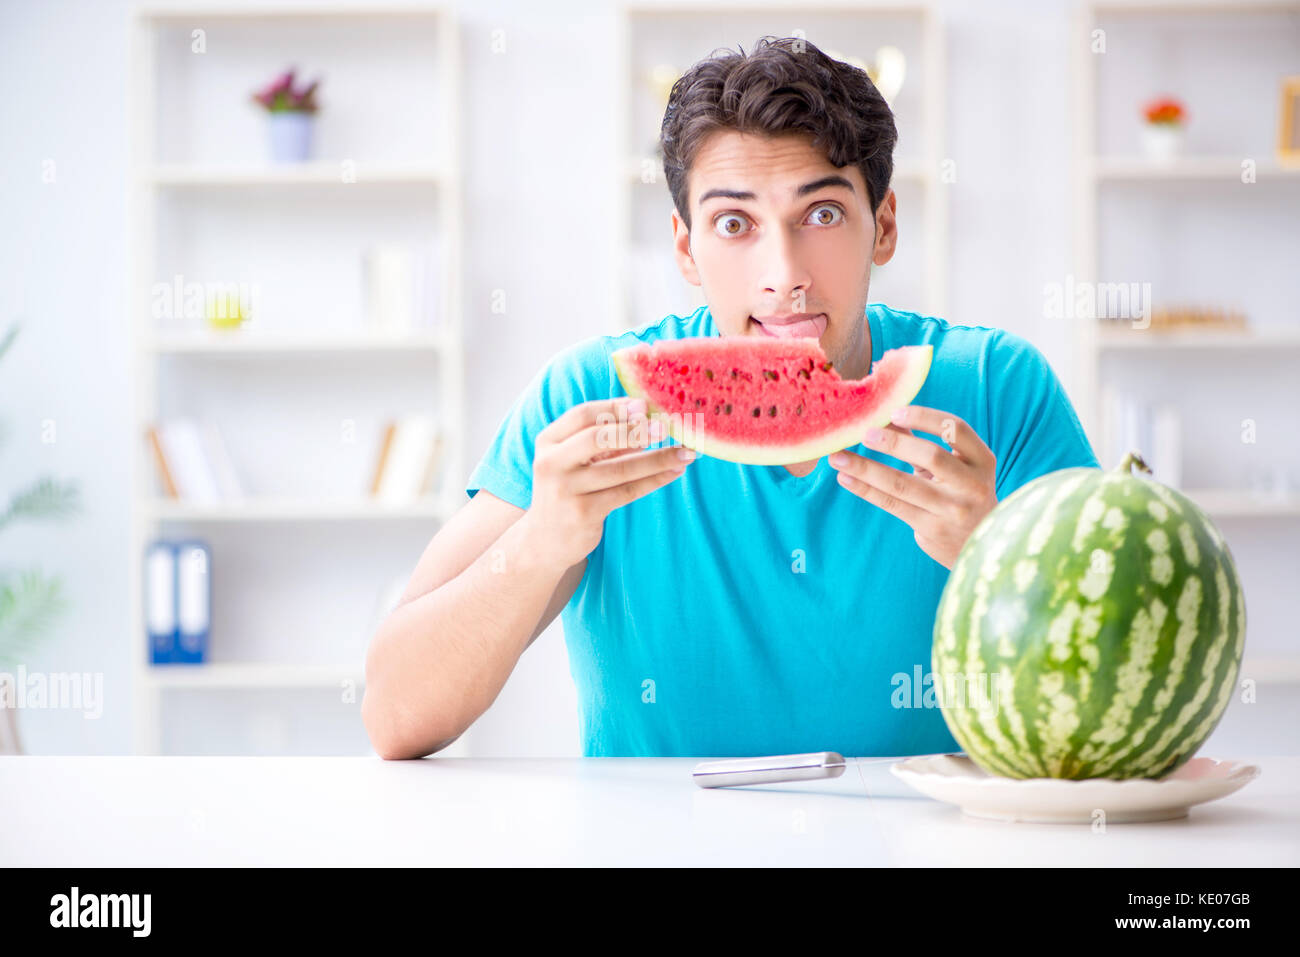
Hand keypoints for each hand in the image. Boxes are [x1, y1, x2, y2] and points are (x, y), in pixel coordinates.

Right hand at [527, 397, 694, 565]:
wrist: (546, 540)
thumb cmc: (569, 490)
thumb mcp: (574, 460)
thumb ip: (602, 439)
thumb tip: (647, 417)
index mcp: (548, 441)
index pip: (583, 414)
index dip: (615, 408)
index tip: (645, 406)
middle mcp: (552, 463)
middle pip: (597, 437)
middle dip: (635, 430)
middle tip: (665, 427)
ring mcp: (566, 489)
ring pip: (619, 468)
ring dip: (657, 459)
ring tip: (684, 453)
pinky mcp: (583, 513)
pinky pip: (626, 491)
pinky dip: (654, 480)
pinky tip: (674, 472)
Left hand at [827, 405, 997, 569]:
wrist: (978, 544)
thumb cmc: (959, 494)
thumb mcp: (951, 466)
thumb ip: (920, 440)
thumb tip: (882, 414)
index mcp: (981, 460)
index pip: (956, 429)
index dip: (925, 417)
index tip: (894, 412)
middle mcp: (972, 484)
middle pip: (932, 456)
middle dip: (894, 443)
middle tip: (864, 433)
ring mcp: (952, 509)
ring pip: (903, 484)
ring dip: (866, 468)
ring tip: (837, 457)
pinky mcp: (931, 528)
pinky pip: (892, 504)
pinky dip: (866, 490)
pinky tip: (845, 478)